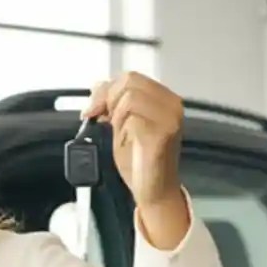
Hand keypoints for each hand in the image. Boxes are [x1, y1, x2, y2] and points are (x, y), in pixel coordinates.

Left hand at [81, 72, 184, 208]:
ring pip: (130, 97)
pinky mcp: (163, 134)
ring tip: (118, 130)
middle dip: (108, 99)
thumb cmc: (140, 160)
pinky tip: (124, 139)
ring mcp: (170, 119)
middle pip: (129, 81)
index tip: (94, 108)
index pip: (130, 77)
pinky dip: (122, 128)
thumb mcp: (121, 124)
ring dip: (115, 114)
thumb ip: (113, 102)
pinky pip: (133, 118)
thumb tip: (98, 86)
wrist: (154, 190)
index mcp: (163, 98)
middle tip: (103, 119)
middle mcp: (171, 105)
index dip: (106, 90)